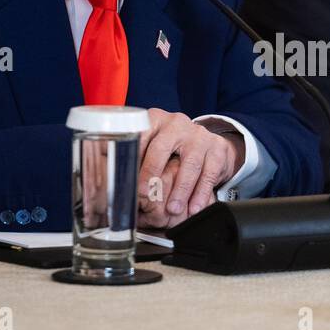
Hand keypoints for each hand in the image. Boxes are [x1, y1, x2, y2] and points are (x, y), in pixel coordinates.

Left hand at [137, 109, 242, 227]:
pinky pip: (209, 173)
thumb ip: (135, 160)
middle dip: (152, 174)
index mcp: (154, 120)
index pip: (138, 136)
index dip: (131, 159)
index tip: (126, 181)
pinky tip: (195, 207)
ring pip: (189, 163)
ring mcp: (198, 135)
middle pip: (162, 148)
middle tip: (145, 195)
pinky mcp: (217, 148)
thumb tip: (112, 184)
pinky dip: (201, 193)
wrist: (208, 145)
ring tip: (173, 210)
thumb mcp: (152, 147)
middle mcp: (176, 123)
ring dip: (181, 190)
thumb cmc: (172, 151)